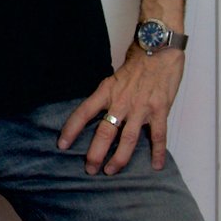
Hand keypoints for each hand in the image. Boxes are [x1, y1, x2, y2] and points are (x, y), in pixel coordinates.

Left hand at [57, 46, 185, 173]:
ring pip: (128, 140)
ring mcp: (141, 108)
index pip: (84, 113)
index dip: (71, 130)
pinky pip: (158, 137)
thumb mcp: (114, 77)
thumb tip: (99, 113)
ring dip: (120, 159)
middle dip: (95, 153)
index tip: (62, 145)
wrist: (158, 49)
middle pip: (105, 132)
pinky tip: (155, 166)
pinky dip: (157, 153)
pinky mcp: (159, 111)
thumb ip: (108, 96)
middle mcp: (121, 101)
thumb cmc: (137, 62)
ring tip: (112, 171)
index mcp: (106, 91)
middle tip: (89, 169)